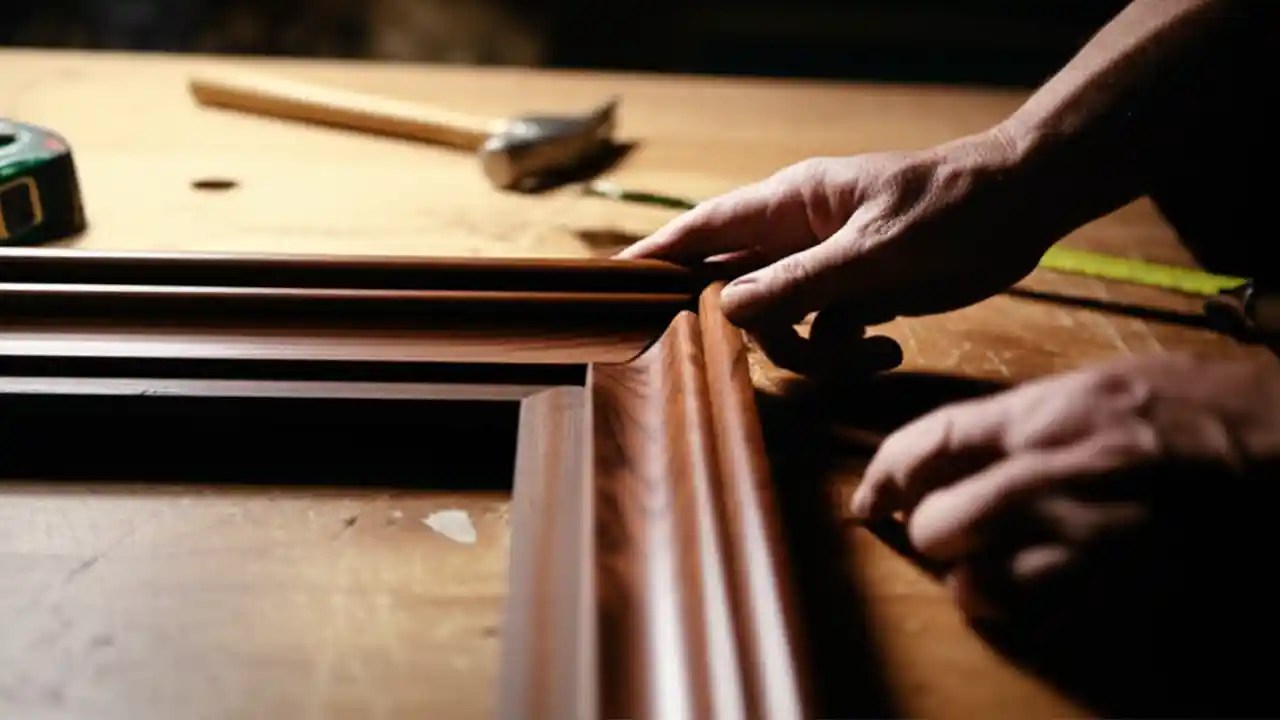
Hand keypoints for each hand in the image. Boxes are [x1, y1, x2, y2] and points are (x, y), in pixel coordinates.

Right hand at [618, 128, 1070, 375]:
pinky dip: (849, 354)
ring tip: (867, 352)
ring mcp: (825, 268)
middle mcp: (796, 237)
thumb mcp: (874, 251)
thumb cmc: (949, 207)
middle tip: (782, 353)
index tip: (613, 290)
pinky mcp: (856, 295)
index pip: (702, 231)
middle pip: (736, 292)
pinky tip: (890, 349)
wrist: (1021, 207)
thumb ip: (799, 283)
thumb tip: (728, 310)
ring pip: (780, 326)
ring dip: (815, 354)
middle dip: (753, 332)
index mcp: (789, 206)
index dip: (656, 259)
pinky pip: (824, 337)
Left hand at [851, 352, 1279, 631]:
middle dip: (929, 534)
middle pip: (937, 521)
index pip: (931, 441)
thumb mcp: (1110, 387)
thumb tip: (971, 449)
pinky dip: (1013, 608)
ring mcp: (1088, 535)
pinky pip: (1032, 612)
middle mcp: (1054, 471)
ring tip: (987, 564)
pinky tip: (1027, 592)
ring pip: (973, 578)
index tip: (869, 499)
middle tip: (943, 532)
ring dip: (968, 577)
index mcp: (1049, 411)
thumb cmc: (1211, 409)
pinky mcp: (1121, 584)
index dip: (885, 475)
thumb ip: (1034, 418)